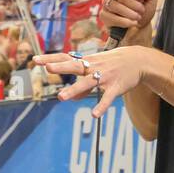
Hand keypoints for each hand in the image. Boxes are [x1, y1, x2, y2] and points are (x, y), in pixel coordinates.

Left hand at [32, 46, 154, 117]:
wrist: (138, 60)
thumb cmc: (113, 64)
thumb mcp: (97, 69)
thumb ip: (82, 84)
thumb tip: (72, 98)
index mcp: (87, 61)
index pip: (65, 57)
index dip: (51, 58)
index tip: (35, 59)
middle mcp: (94, 67)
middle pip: (75, 66)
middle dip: (61, 67)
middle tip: (47, 69)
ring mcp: (104, 77)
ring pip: (88, 83)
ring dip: (75, 90)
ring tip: (61, 98)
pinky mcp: (116, 87)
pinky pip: (107, 98)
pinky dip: (101, 106)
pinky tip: (94, 115)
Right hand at [100, 0, 157, 34]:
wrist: (139, 28)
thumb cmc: (143, 12)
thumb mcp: (151, 2)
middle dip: (134, 5)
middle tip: (142, 10)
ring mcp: (107, 3)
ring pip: (114, 5)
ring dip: (128, 13)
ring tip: (138, 17)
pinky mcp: (104, 15)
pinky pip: (110, 17)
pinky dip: (123, 21)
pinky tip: (131, 23)